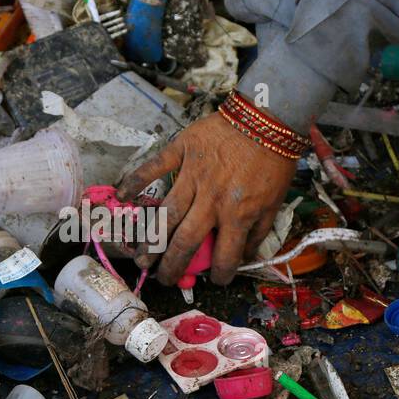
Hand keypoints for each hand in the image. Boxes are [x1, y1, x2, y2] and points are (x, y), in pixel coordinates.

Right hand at [115, 110, 296, 286]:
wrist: (267, 118)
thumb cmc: (273, 161)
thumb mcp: (275, 202)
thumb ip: (259, 231)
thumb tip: (245, 255)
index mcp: (238, 213)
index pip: (225, 255)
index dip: (220, 274)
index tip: (215, 280)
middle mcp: (212, 199)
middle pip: (185, 241)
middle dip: (172, 265)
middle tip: (162, 278)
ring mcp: (193, 175)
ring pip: (167, 213)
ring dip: (151, 238)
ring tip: (141, 257)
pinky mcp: (182, 151)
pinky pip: (154, 167)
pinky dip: (136, 180)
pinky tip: (122, 195)